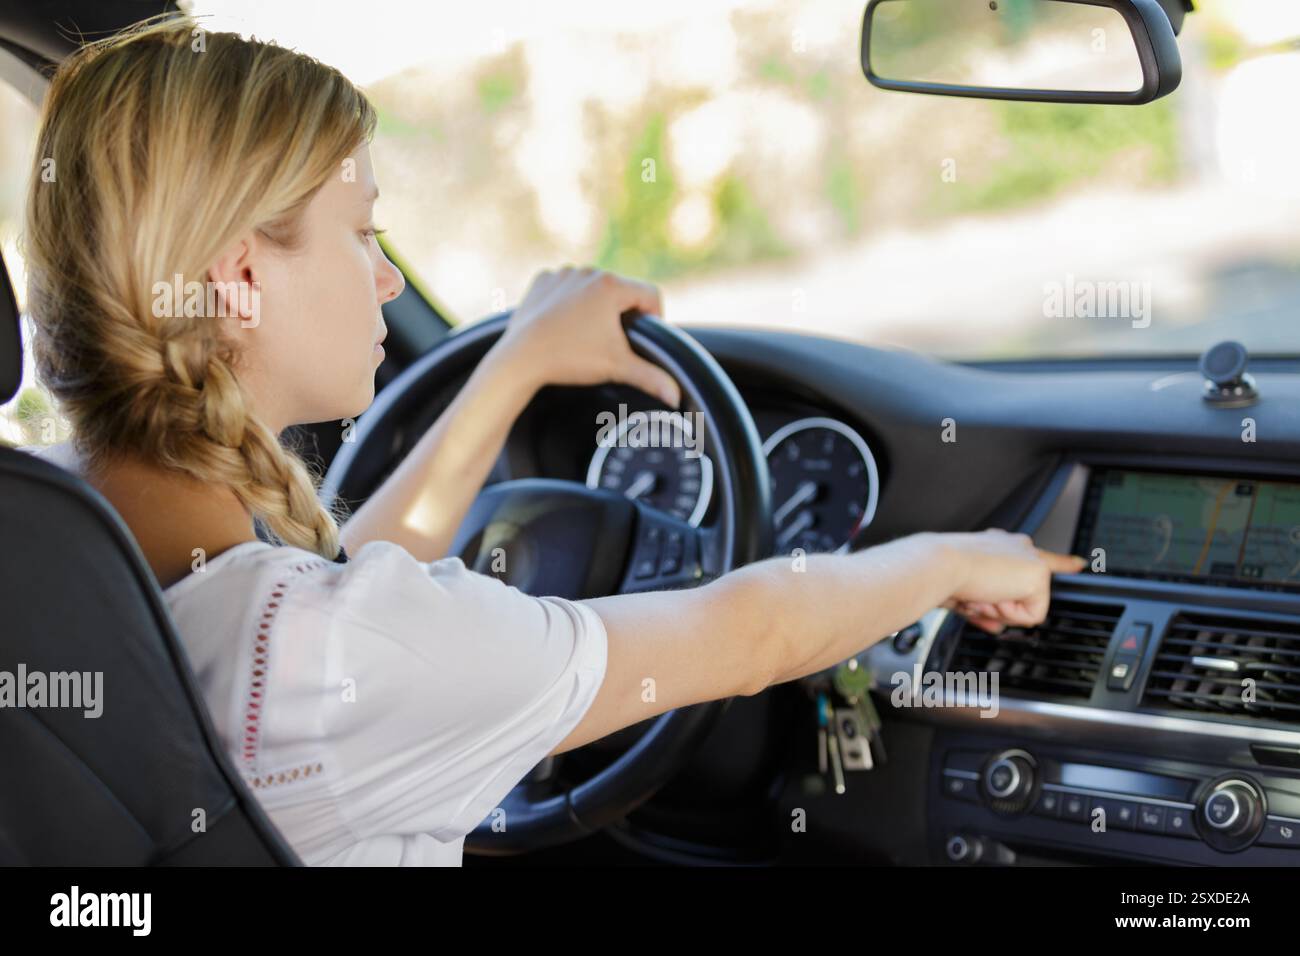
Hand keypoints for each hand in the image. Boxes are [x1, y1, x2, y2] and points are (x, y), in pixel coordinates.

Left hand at [493, 267, 680, 406]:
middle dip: (621, 314)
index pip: (651, 295)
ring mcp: (563, 274)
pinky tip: (563, 324)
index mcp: (611, 286)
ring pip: (592, 289)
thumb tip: (676, 396)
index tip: (646, 337)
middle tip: (611, 342)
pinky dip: (568, 302)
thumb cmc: (569, 359)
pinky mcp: (543, 280)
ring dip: (595, 306)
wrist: (520, 358)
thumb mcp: (616, 368)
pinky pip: (565, 288)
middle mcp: (589, 272)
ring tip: (585, 334)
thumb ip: (651, 377)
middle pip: (621, 291)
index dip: (655, 318)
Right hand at [932, 529, 1085, 633]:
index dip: (1063, 562)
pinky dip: (1010, 614)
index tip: (1081, 563)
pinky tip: (993, 595)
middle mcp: (1018, 547)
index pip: (1036, 556)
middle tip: (980, 597)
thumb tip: (997, 628)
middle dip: (1006, 607)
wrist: (941, 566)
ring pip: (1027, 606)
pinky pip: (1031, 615)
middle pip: (1032, 590)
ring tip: (981, 593)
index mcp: (999, 546)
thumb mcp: (966, 597)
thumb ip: (986, 611)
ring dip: (1002, 610)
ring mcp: (1030, 559)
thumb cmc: (942, 575)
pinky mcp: (1038, 574)